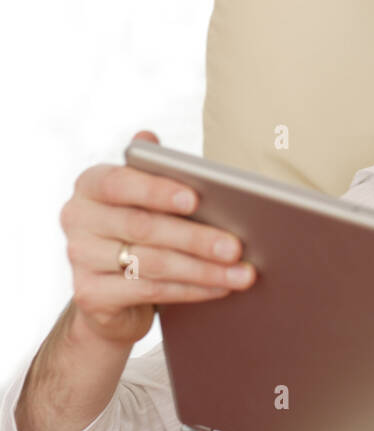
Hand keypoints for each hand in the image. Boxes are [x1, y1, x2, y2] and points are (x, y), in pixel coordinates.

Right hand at [60, 130, 256, 345]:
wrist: (109, 293)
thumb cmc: (138, 231)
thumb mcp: (143, 198)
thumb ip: (152, 168)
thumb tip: (149, 136)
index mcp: (89, 184)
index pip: (119, 183)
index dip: (157, 191)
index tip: (195, 199)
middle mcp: (76, 218)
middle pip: (143, 227)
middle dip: (196, 238)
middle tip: (236, 247)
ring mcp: (79, 258)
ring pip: (152, 263)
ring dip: (203, 270)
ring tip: (240, 273)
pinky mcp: (89, 295)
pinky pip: (149, 291)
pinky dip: (190, 290)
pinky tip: (220, 288)